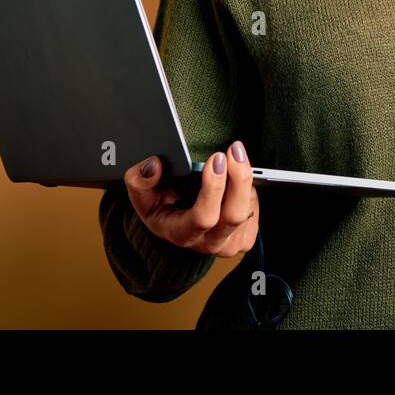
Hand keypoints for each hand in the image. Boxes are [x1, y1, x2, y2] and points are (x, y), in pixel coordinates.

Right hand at [124, 142, 258, 257]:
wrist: (177, 228)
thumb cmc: (161, 209)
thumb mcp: (142, 197)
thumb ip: (139, 181)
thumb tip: (153, 165)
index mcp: (181, 234)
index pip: (203, 217)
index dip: (213, 187)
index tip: (216, 159)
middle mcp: (208, 243)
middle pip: (233, 214)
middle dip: (238, 178)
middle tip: (234, 150)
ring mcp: (229, 244)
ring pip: (247, 209)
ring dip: (244, 179)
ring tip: (235, 157)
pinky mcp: (245, 238)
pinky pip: (255, 209)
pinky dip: (249, 189)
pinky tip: (237, 179)